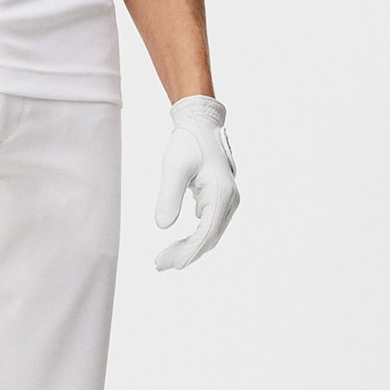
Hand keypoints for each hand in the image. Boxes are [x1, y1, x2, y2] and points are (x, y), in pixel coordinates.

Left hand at [154, 95, 238, 270]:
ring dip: (190, 247)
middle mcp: (230, 199)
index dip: (189, 252)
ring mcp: (228, 199)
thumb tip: (162, 227)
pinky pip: (209, 225)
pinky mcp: (221, 198)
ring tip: (164, 258)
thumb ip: (168, 197)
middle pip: (209, 237)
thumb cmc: (187, 142)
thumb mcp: (173, 167)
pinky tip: (178, 244)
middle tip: (159, 264)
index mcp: (221, 193)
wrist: (201, 124)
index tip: (172, 265)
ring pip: (210, 233)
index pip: (206, 232)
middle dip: (186, 253)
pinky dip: (194, 237)